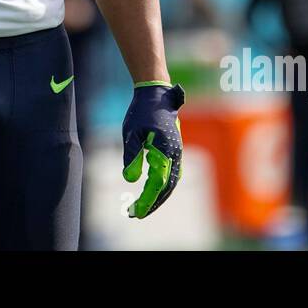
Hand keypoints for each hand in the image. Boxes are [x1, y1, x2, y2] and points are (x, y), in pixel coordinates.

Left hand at [121, 82, 184, 218]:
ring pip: (171, 182)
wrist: (156, 93)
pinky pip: (171, 174)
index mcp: (166, 150)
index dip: (147, 200)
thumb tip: (130, 180)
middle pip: (167, 187)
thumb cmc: (141, 111)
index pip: (158, 183)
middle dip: (152, 202)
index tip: (135, 212)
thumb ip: (132, 156)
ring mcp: (176, 152)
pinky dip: (162, 186)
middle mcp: (175, 154)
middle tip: (135, 214)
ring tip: (141, 207)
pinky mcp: (174, 150)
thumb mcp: (131, 133)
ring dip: (158, 196)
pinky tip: (150, 192)